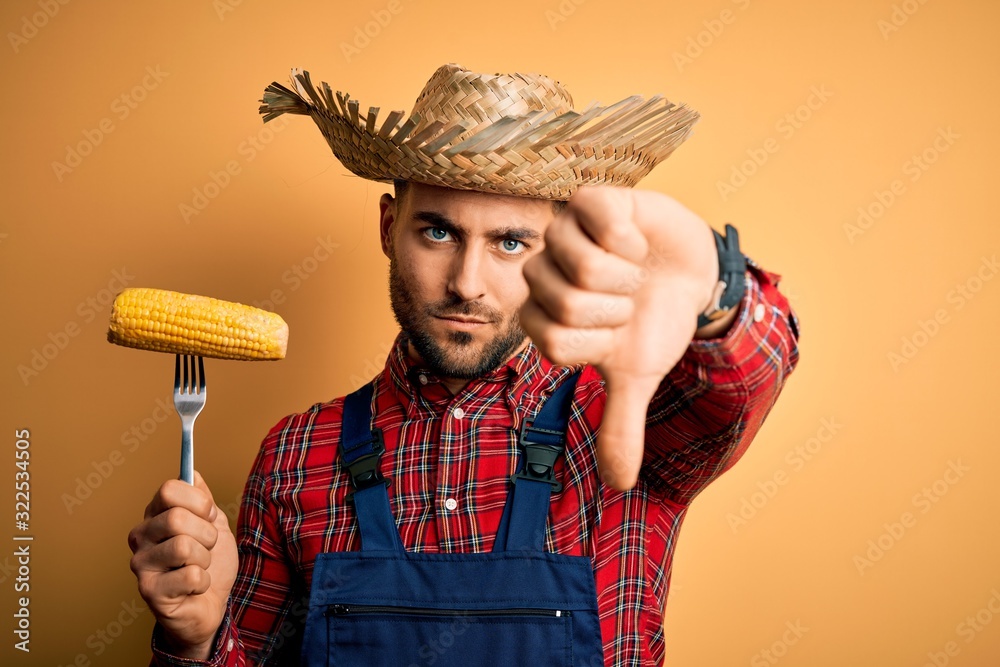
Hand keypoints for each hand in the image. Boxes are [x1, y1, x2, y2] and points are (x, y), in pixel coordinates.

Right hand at [128, 470, 237, 658]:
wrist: (212, 604)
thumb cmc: (211, 563)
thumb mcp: (214, 524)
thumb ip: (202, 499)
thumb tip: (191, 472)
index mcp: (155, 514)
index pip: (169, 489)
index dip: (198, 501)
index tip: (208, 515)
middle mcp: (141, 536)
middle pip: (176, 518)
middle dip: (206, 534)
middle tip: (206, 547)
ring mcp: (141, 564)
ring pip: (183, 547)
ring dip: (205, 559)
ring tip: (199, 567)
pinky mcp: (149, 591)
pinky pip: (190, 575)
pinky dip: (203, 581)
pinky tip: (194, 587)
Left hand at [519, 186, 717, 490]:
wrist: (691, 276)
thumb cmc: (653, 322)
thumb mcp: (637, 375)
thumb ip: (620, 424)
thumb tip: (620, 484)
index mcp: (544, 319)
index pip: (552, 340)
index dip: (599, 340)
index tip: (617, 331)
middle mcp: (544, 275)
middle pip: (565, 304)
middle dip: (616, 309)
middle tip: (628, 298)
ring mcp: (563, 235)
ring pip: (584, 266)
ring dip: (627, 276)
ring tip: (633, 270)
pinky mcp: (589, 201)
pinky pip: (598, 218)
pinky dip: (631, 238)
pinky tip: (635, 241)